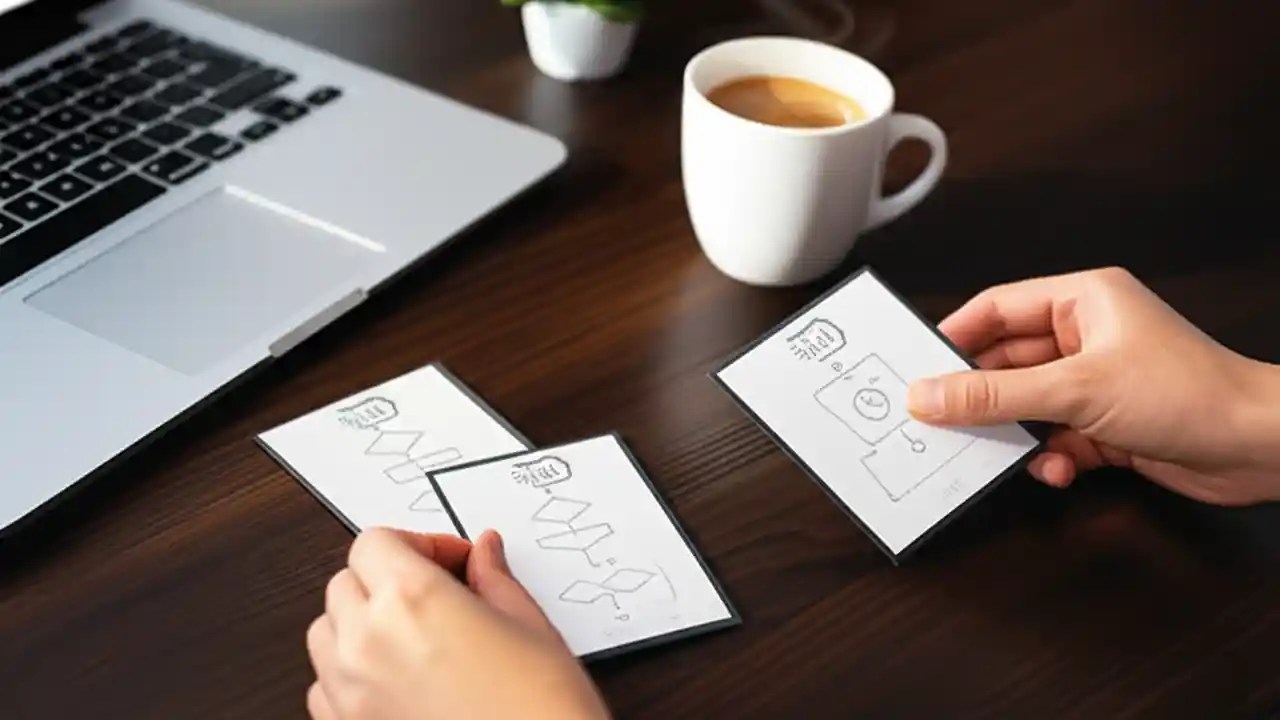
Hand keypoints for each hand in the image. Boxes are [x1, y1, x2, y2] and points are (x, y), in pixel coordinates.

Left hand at [306, 528, 609, 719]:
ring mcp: (350, 692)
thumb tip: (484, 554)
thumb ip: (494, 580)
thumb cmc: (540, 712)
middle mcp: (368, 642)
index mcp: (412, 600)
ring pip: (324, 632)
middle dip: (387, 578)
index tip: (450, 561)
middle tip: (439, 591)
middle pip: (345, 581)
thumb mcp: (529, 628)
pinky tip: (396, 678)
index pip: (375, 542)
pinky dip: (349, 674)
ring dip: (360, 622)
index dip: (416, 543)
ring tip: (413, 635)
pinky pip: (322, 687)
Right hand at [906, 267, 1279, 505]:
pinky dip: (1048, 458)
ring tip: (994, 452)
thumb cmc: (1188, 393)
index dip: (953, 337)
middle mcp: (1087, 336)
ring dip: (1013, 433)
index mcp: (1082, 301)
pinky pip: (1055, 438)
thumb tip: (929, 395)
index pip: (996, 309)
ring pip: (1027, 405)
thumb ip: (993, 396)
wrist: (1259, 447)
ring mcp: (1097, 382)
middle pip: (1006, 363)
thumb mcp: (1073, 391)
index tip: (917, 369)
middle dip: (978, 396)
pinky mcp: (1108, 424)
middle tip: (939, 420)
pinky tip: (1056, 470)